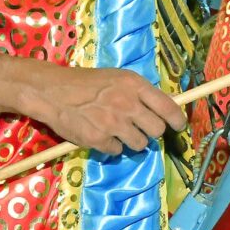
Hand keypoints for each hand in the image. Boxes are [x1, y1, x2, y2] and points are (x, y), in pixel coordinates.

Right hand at [21, 66, 183, 157]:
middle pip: (157, 131)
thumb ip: (137, 93)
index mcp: (134, 85)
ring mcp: (114, 124)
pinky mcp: (99, 140)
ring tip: (114, 129)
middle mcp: (128, 104)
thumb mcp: (115, 78)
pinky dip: (109, 145)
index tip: (178, 126)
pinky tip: (98, 132)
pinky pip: (116, 151)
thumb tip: (160, 110)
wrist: (51, 91)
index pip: (168, 107)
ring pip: (140, 144)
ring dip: (131, 140)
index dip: (177, 120)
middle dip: (150, 131)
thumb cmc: (84, 82)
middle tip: (138, 127)